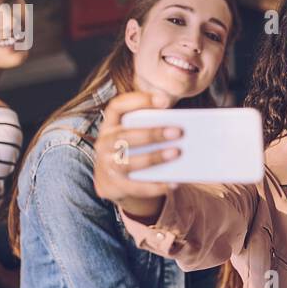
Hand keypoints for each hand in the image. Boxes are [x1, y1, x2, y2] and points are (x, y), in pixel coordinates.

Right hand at [93, 90, 180, 221]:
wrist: (113, 183)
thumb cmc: (132, 151)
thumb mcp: (135, 136)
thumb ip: (150, 127)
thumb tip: (182, 128)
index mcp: (110, 125)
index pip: (117, 106)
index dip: (139, 101)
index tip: (164, 100)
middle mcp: (104, 143)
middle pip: (125, 136)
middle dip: (152, 133)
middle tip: (178, 132)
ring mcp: (107, 165)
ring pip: (128, 161)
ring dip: (154, 157)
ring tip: (177, 153)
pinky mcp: (114, 186)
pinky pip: (136, 187)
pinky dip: (156, 186)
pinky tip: (174, 183)